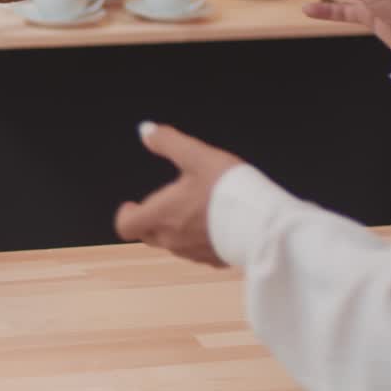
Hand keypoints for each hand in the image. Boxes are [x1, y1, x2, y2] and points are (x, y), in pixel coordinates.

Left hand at [114, 122, 243, 267]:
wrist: (264, 223)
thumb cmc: (228, 190)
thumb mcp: (195, 156)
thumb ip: (168, 142)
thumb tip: (146, 130)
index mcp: (161, 215)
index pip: (126, 226)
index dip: (125, 215)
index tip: (132, 204)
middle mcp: (172, 239)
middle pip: (148, 235)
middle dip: (149, 220)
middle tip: (162, 204)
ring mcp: (193, 253)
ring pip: (172, 244)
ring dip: (174, 229)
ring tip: (191, 210)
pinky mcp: (214, 260)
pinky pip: (196, 251)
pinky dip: (197, 239)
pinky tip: (213, 225)